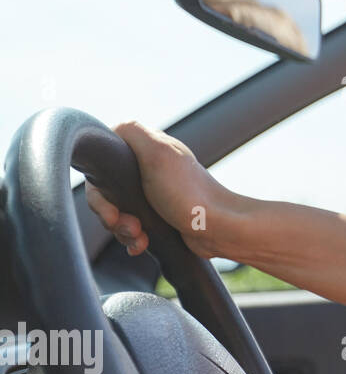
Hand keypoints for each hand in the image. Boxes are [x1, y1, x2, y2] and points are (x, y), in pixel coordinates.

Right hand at [85, 120, 237, 259]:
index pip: (104, 164)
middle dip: (110, 215)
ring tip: (139, 236)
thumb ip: (132, 133)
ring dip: (122, 229)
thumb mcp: (158, 153)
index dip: (99, 189)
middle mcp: (149, 170)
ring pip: (116, 213)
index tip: (111, 205)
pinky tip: (141, 245)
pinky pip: (131, 229)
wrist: (218, 229)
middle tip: (129, 225)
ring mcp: (153, 195)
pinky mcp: (158, 218)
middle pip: (105, 194)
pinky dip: (133, 239)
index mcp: (148, 150)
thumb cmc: (189, 192)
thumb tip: (112, 128)